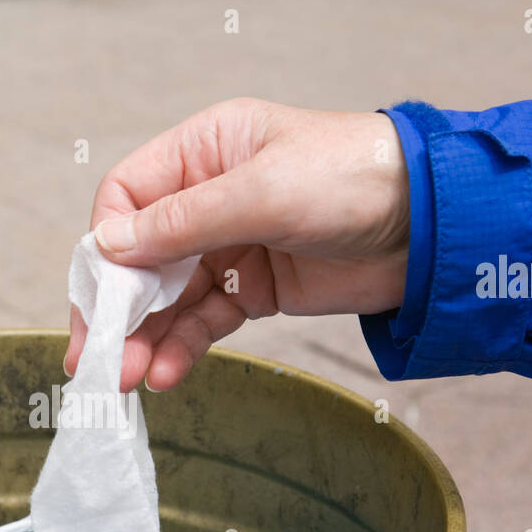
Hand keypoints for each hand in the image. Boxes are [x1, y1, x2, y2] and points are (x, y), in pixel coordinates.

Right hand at [64, 98, 410, 391]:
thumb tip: (108, 247)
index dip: (108, 246)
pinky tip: (167, 374)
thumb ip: (184, 221)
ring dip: (146, 338)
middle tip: (96, 360)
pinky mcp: (254, 290)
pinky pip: (203, 322)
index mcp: (203, 152)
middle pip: (140, 257)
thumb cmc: (355, 179)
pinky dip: (183, 348)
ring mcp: (231, 247)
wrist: (435, 227)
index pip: (127, 198)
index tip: (102, 294)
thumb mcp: (264, 192)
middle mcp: (208, 198)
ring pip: (168, 298)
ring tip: (128, 379)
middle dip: (117, 309)